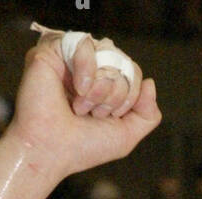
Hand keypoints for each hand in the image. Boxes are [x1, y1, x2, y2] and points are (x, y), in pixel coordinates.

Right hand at [9, 28, 160, 182]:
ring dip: (101, 87)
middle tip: (92, 114)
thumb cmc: (82, 147)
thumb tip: (150, 83)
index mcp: (102, 83)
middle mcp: (86, 68)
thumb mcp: (126, 136)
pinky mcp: (51, 50)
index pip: (132, 71)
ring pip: (107, 51)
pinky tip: (78, 89)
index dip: (129, 95)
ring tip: (82, 106)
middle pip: (122, 61)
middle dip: (115, 94)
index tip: (107, 118)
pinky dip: (87, 69)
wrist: (51, 152)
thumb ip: (148, 114)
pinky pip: (85, 43)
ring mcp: (69, 58)